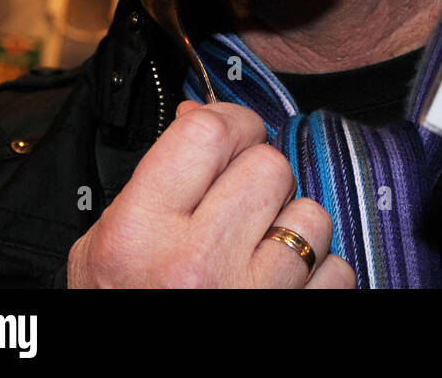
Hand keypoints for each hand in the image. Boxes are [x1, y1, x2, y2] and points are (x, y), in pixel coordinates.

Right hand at [68, 100, 355, 287]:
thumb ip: (152, 182)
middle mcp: (194, 266)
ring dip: (293, 230)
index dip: (230, 125)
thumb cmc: (123, 315)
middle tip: (240, 209)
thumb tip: (201, 117)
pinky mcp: (297, 325)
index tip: (234, 137)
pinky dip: (319, 278)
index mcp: (137, 237)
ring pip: (311, 215)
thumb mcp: (103, 253)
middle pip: (269, 166)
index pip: (208, 132)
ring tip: (257, 258)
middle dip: (261, 181)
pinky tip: (282, 291)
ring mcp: (253, 299)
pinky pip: (338, 269)